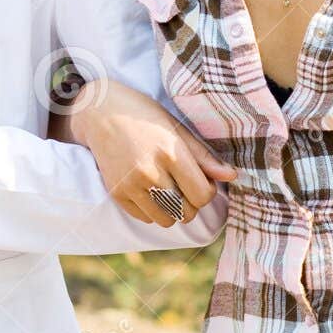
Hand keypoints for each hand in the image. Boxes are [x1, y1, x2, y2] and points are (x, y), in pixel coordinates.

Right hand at [57, 78, 236, 225]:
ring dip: (173, 209)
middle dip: (192, 203)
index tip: (201, 179)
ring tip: (168, 188)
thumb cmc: (145, 116)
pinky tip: (150, 189)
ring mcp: (131, 185)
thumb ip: (204, 157)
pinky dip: (153, 210)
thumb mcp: (177, 128)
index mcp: (171, 152)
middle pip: (186, 211)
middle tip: (185, 185)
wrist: (101, 112)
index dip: (207, 191)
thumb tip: (232, 176)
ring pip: (167, 220)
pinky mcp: (117, 193)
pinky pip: (146, 218)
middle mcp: (150, 172)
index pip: (202, 194)